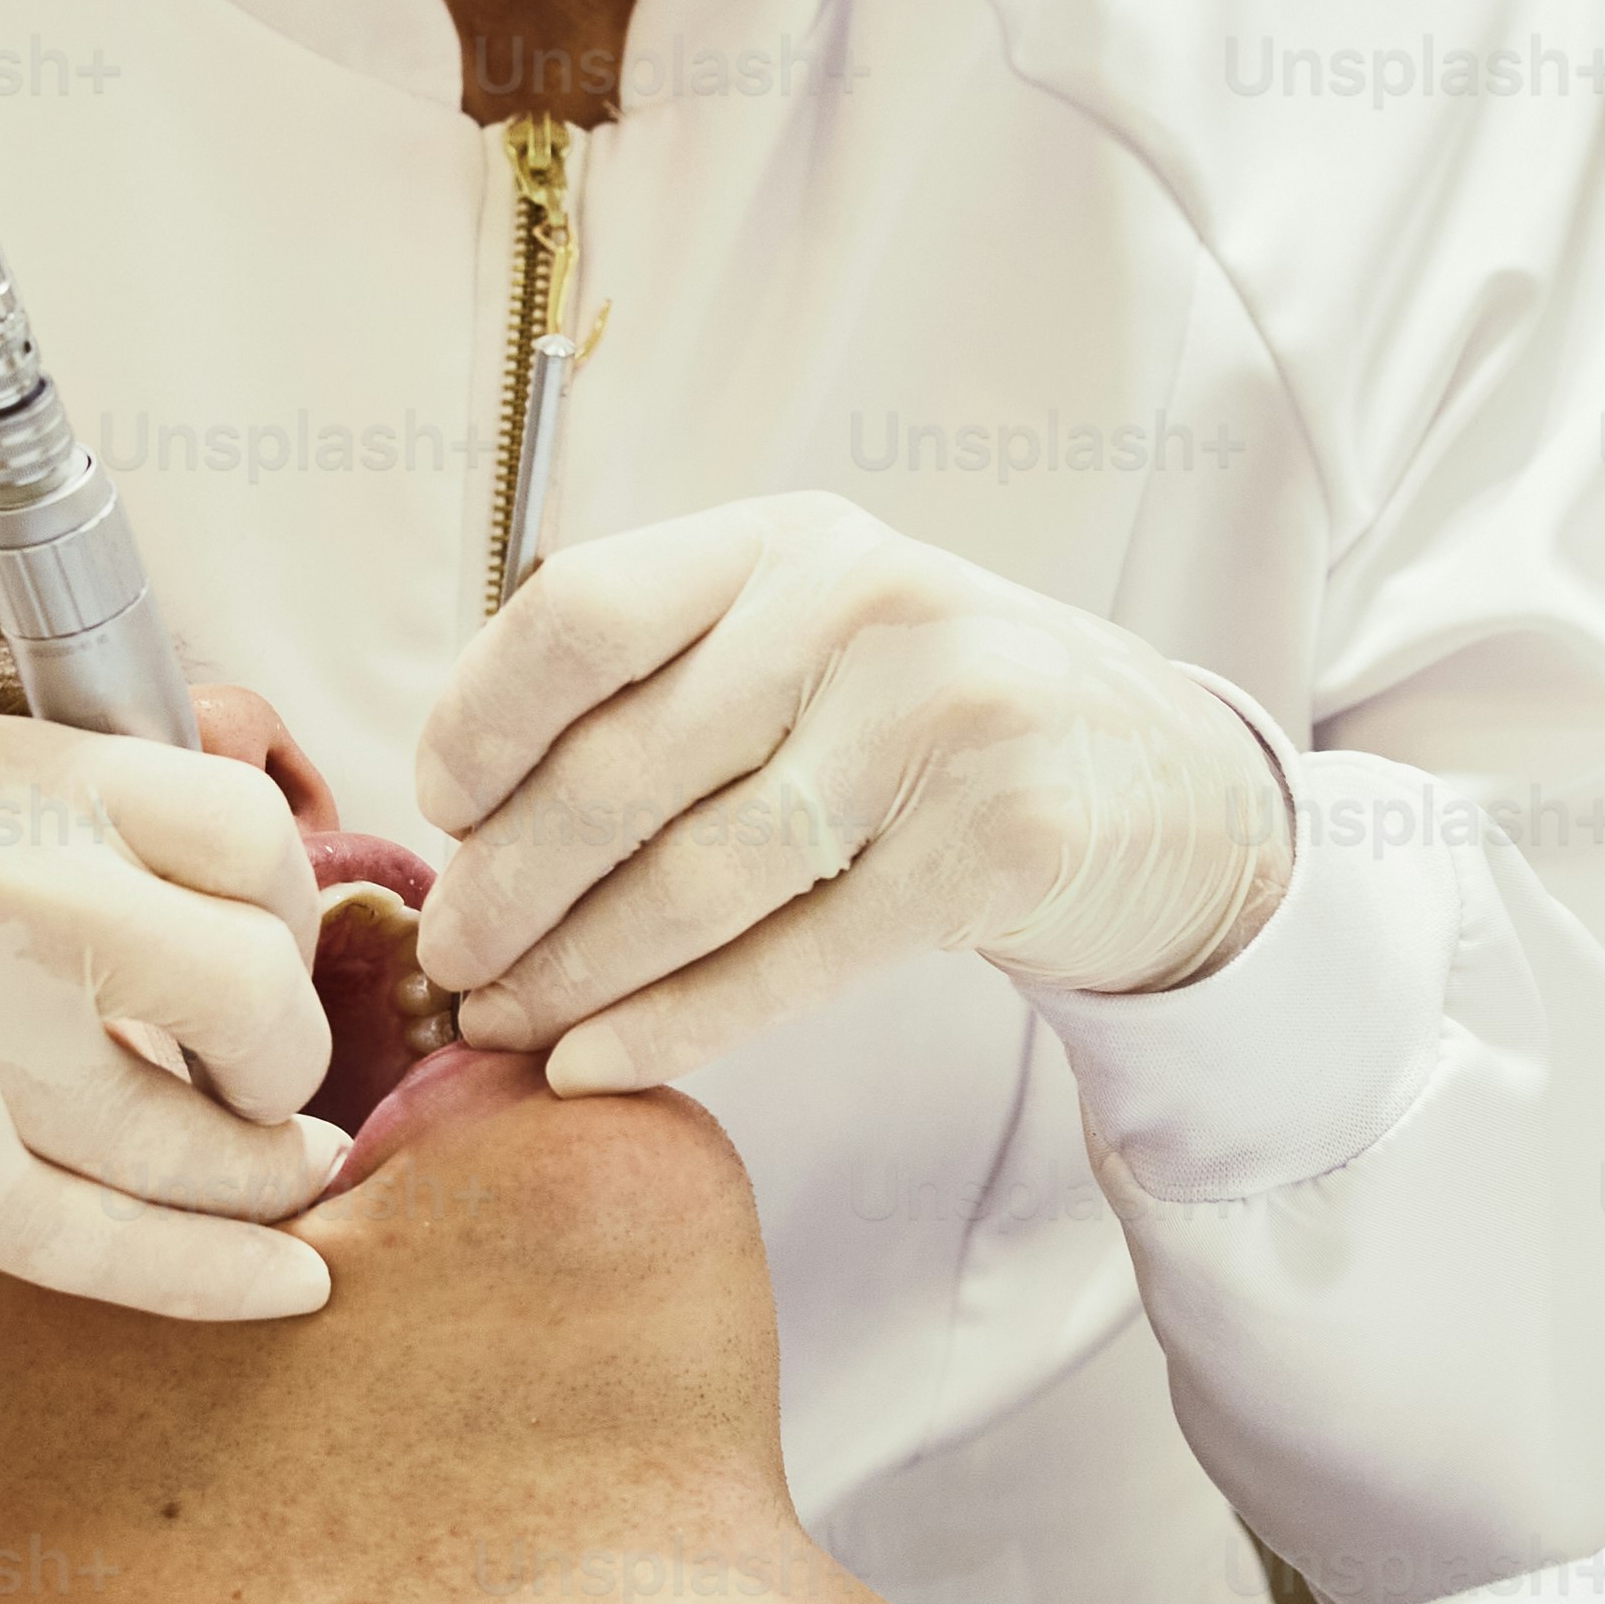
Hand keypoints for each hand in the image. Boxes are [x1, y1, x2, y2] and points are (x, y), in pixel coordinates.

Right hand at [0, 707, 342, 1318]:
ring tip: (269, 1173)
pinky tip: (282, 1280)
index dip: (289, 909)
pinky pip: (111, 1241)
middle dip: (285, 1051)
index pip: (243, 824)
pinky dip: (217, 1271)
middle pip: (253, 978)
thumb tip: (210, 898)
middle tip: (258, 1081)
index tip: (268, 952)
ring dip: (256, 1169)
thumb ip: (40, 828)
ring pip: (194, 1128)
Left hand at [408, 495, 1293, 1089]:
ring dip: (575, 973)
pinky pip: (792, 960)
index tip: (442, 812)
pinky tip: (596, 1063)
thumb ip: (664, 683)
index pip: (582, 613)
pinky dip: (675, 1024)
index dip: (482, 722)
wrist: (1162, 784)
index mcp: (786, 541)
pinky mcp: (998, 845)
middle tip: (453, 966)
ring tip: (504, 1024)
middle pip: (624, 766)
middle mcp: (863, 604)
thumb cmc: (928, 723)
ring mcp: (944, 719)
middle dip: (510, 888)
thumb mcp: (808, 642)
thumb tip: (462, 822)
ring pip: (700, 879)